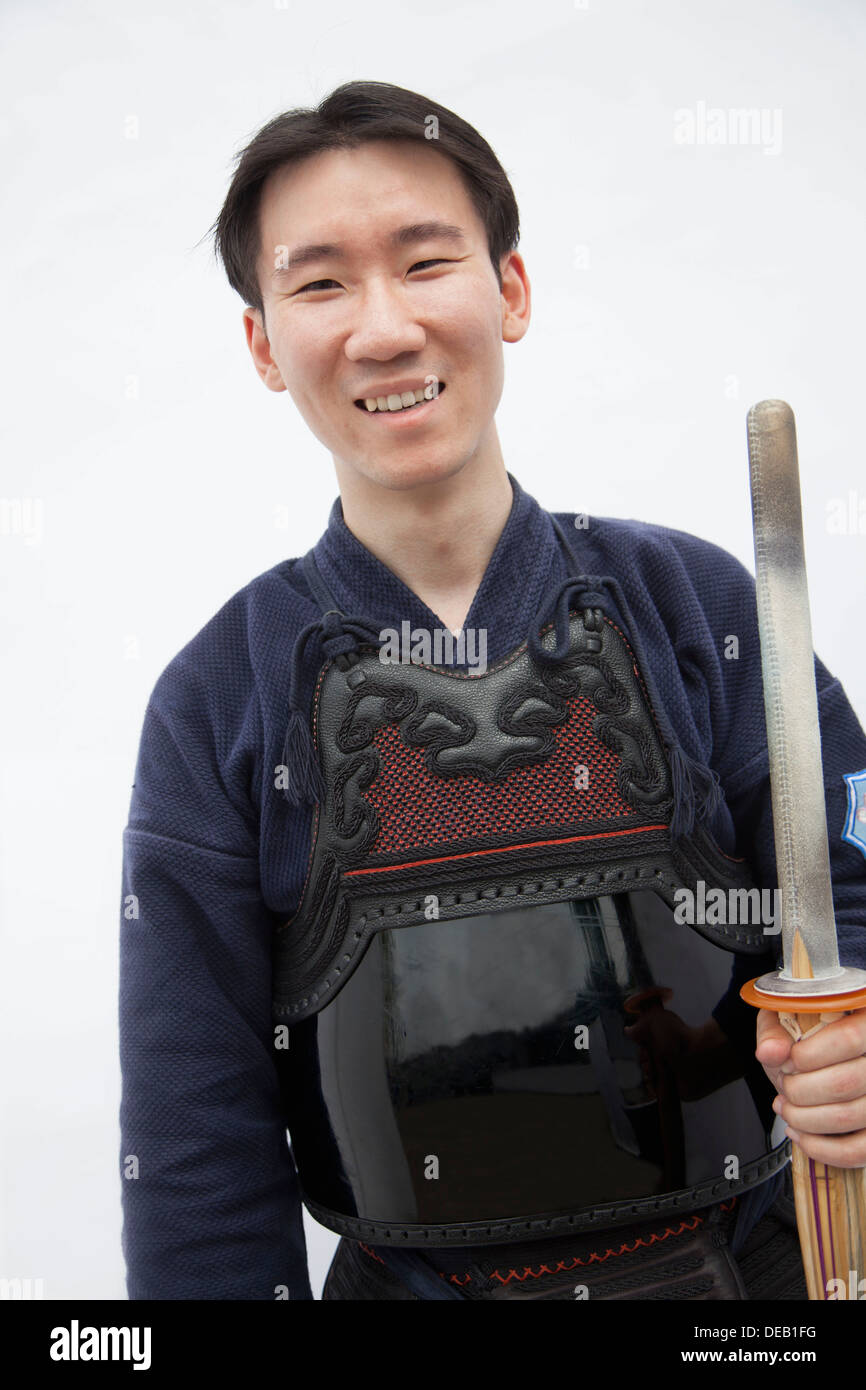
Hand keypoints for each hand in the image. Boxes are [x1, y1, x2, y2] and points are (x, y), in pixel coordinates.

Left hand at [755, 1007, 865, 1167]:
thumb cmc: (812, 1032)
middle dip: (799, 1091)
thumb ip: (776, 1029)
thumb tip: (770, 1051)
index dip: (808, 1055)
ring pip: (851, 1117)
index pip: (848, 1038)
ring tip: (787, 1108)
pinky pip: (861, 1150)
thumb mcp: (790, 1015)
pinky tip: (801, 1134)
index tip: (787, 1061)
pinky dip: (824, 1149)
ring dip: (805, 1119)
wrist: (830, 1050)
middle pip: (845, 1083)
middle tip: (784, 1086)